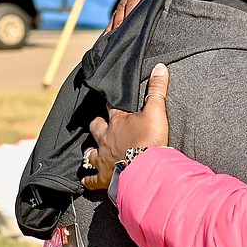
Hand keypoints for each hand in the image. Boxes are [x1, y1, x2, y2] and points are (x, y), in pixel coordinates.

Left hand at [82, 64, 170, 189]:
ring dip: (90, 152)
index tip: (109, 97)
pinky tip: (86, 181)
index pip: (112, 107)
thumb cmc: (150, 140)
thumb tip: (160, 66)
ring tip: (90, 152)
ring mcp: (103, 158)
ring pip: (91, 153)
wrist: (145, 170)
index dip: (111, 101)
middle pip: (96, 127)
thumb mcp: (157, 112)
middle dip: (97, 125)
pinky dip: (89, 180)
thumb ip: (157, 90)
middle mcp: (106, 138)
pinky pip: (92, 179)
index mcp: (117, 121)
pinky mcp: (104, 177)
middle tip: (98, 124)